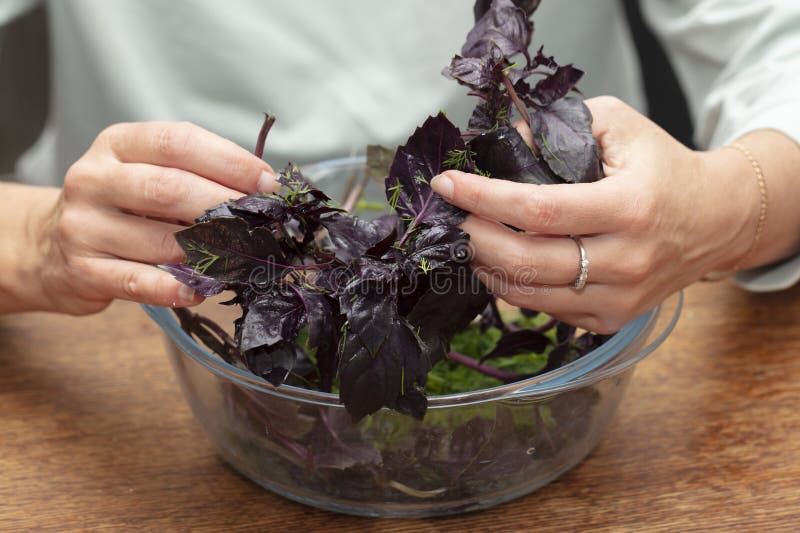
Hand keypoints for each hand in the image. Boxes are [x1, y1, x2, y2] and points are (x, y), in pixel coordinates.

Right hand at [26, 121, 276, 313]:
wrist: (46, 245)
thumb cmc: (117, 206)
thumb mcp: (144, 172)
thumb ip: (193, 175)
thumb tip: (261, 192)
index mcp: (117, 144)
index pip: (178, 141)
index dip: (229, 161)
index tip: (267, 182)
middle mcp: (94, 179)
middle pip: (170, 188)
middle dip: (225, 205)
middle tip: (262, 222)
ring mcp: (83, 226)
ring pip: (160, 239)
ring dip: (211, 251)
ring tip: (245, 257)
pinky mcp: (82, 270)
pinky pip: (138, 281)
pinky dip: (175, 287)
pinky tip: (200, 289)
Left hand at [431, 96, 758, 332]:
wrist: (717, 220)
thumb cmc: (662, 168)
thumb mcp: (618, 125)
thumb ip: (558, 127)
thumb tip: (501, 144)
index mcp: (629, 208)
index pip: (538, 210)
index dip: (483, 198)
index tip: (446, 184)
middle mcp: (626, 261)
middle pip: (525, 262)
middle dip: (474, 238)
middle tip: (452, 217)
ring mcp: (620, 299)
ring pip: (528, 295)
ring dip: (486, 267)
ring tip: (469, 239)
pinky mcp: (611, 320)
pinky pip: (545, 310)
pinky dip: (514, 288)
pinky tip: (502, 263)